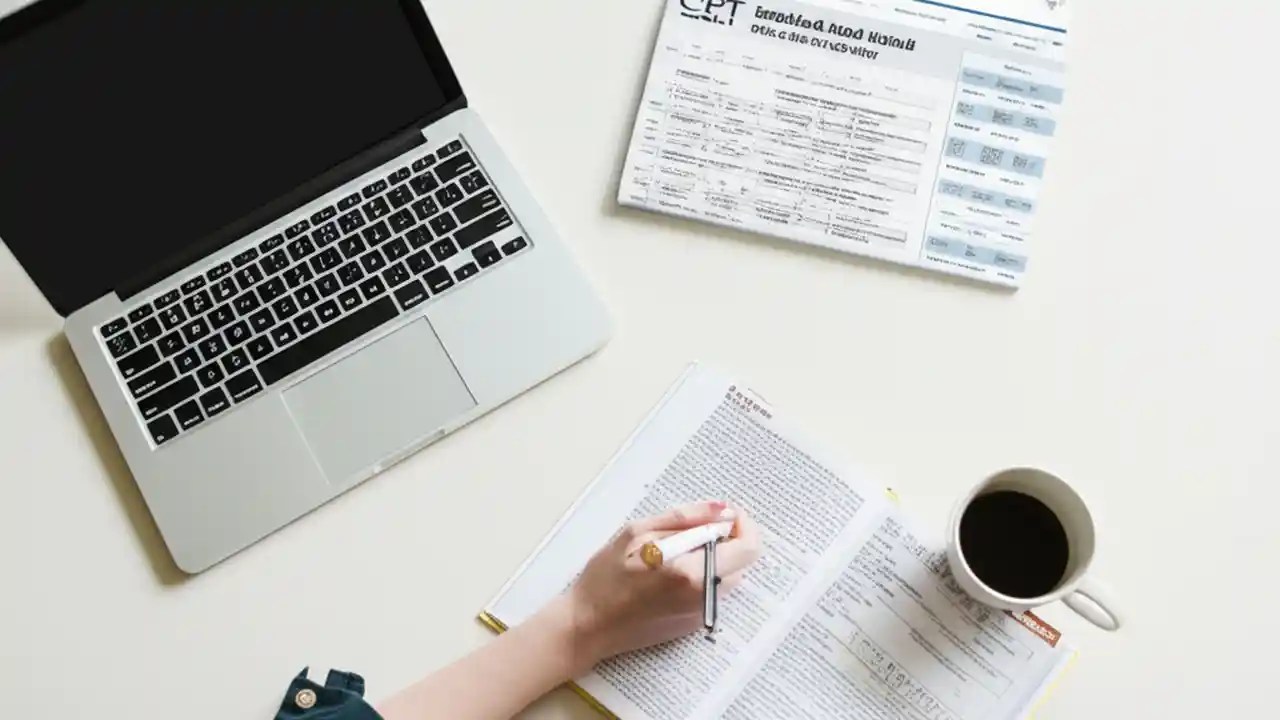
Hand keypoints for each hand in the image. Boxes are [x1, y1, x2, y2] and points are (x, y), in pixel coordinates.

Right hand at [561, 501, 761, 671]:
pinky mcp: (693, 624)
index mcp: (691, 573)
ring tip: (679, 549)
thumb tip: (722, 509)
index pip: (747, 547)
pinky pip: (714, 591)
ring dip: (717, 557)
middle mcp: (703, 597)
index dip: (743, 524)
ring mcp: (700, 613)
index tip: (724, 514)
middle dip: (729, 539)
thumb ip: (683, 518)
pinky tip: (671, 572)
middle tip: (697, 527)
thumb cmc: (605, 579)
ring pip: (730, 576)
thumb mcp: (636, 533)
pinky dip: (704, 574)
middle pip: (743, 562)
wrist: (588, 626)